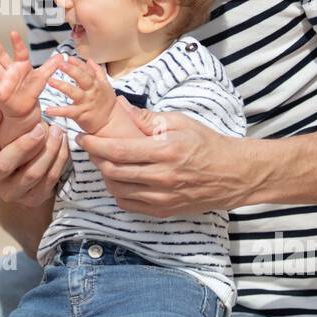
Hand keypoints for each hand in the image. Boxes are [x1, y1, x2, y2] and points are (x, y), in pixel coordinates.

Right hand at [0, 30, 63, 120]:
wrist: (25, 108)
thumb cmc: (31, 90)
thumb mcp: (42, 77)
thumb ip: (50, 67)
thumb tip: (62, 56)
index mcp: (21, 65)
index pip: (20, 52)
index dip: (17, 43)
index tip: (13, 32)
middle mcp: (11, 70)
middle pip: (3, 56)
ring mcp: (4, 80)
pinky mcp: (0, 92)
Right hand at [0, 104, 69, 209]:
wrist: (22, 174)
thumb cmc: (9, 140)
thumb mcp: (2, 129)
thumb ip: (3, 114)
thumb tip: (9, 84)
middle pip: (3, 165)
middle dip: (23, 146)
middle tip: (39, 128)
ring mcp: (10, 191)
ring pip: (32, 173)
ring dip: (48, 150)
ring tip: (58, 130)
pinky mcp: (32, 198)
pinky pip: (49, 178)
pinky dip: (58, 158)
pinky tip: (62, 142)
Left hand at [42, 55, 115, 132]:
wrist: (110, 123)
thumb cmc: (105, 103)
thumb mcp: (105, 85)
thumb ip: (97, 72)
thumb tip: (90, 60)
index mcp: (96, 83)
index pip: (87, 70)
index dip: (78, 63)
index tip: (68, 57)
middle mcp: (91, 91)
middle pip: (82, 78)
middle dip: (71, 70)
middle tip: (60, 63)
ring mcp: (86, 103)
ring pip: (74, 92)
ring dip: (61, 86)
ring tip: (50, 81)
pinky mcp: (80, 114)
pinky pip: (68, 111)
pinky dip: (58, 111)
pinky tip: (48, 109)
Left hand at [76, 97, 261, 215]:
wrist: (233, 174)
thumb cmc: (207, 144)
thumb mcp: (180, 122)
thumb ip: (147, 118)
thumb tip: (120, 106)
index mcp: (165, 152)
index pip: (118, 151)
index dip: (94, 145)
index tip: (83, 138)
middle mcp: (162, 177)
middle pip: (113, 171)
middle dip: (95, 159)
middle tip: (91, 148)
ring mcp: (163, 197)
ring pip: (118, 190)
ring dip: (105, 176)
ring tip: (105, 162)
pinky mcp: (164, 210)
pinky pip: (129, 205)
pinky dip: (118, 192)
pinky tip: (120, 179)